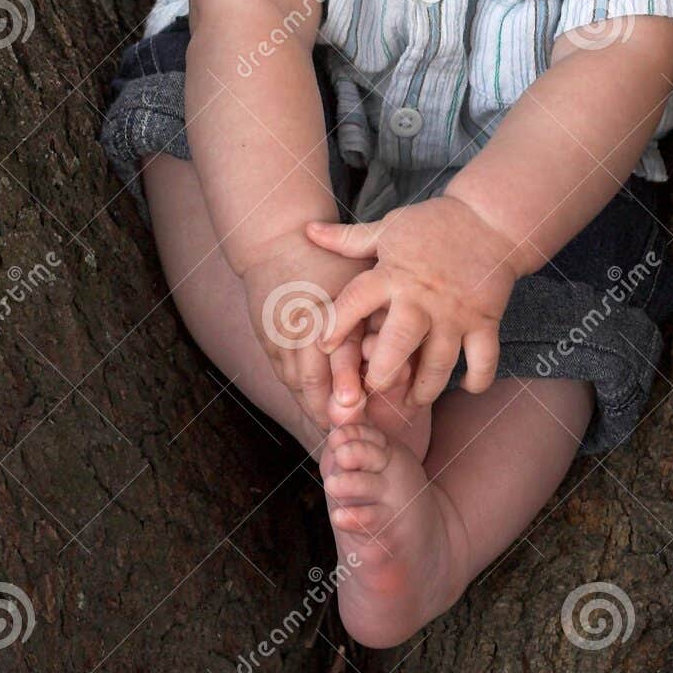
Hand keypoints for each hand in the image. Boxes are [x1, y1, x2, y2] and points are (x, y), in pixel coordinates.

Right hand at [240, 230, 373, 432]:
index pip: (339, 357)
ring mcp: (278, 334)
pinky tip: (315, 407)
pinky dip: (299, 393)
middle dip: (329, 409)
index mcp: (326, 310)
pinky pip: (283, 375)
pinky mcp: (266, 340)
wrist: (277, 242)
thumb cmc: (332, 262)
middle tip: (348, 430)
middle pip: (312, 379)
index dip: (350, 386)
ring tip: (334, 427)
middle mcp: (299, 325)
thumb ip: (378, 319)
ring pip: (295, 383)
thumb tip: (407, 357)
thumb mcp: (359, 282)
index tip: (361, 410)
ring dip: (313, 406)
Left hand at [305, 194, 519, 405]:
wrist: (490, 219)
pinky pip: (483, 361)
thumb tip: (308, 229)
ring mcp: (456, 313)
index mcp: (394, 275)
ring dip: (423, 390)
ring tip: (410, 402)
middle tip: (371, 391)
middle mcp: (423, 298)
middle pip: (397, 347)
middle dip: (381, 376)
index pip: (355, 302)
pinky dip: (476, 380)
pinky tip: (463, 387)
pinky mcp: (485, 321)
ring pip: (438, 364)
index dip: (335, 327)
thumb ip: (348, 239)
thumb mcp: (388, 228)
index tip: (324, 348)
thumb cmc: (434, 224)